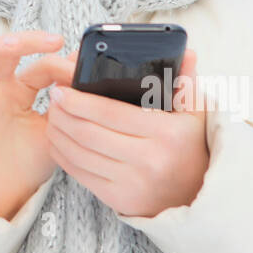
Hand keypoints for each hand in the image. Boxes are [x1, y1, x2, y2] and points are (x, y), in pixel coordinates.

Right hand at [0, 31, 76, 220]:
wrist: (7, 194)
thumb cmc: (28, 161)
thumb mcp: (55, 129)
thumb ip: (68, 103)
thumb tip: (87, 71)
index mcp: (20, 89)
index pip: (37, 64)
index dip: (57, 62)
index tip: (78, 67)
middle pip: (3, 49)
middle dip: (28, 39)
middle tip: (54, 41)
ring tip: (14, 45)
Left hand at [45, 47, 208, 217]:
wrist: (200, 196)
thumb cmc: (191, 147)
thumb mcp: (195, 113)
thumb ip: (186, 81)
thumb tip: (187, 51)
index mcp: (166, 134)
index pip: (111, 113)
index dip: (80, 100)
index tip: (61, 88)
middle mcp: (149, 161)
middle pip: (89, 133)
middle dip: (63, 113)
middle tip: (52, 98)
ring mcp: (133, 184)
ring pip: (80, 155)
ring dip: (59, 133)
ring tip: (52, 116)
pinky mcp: (120, 201)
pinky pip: (82, 175)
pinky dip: (64, 156)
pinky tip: (58, 141)